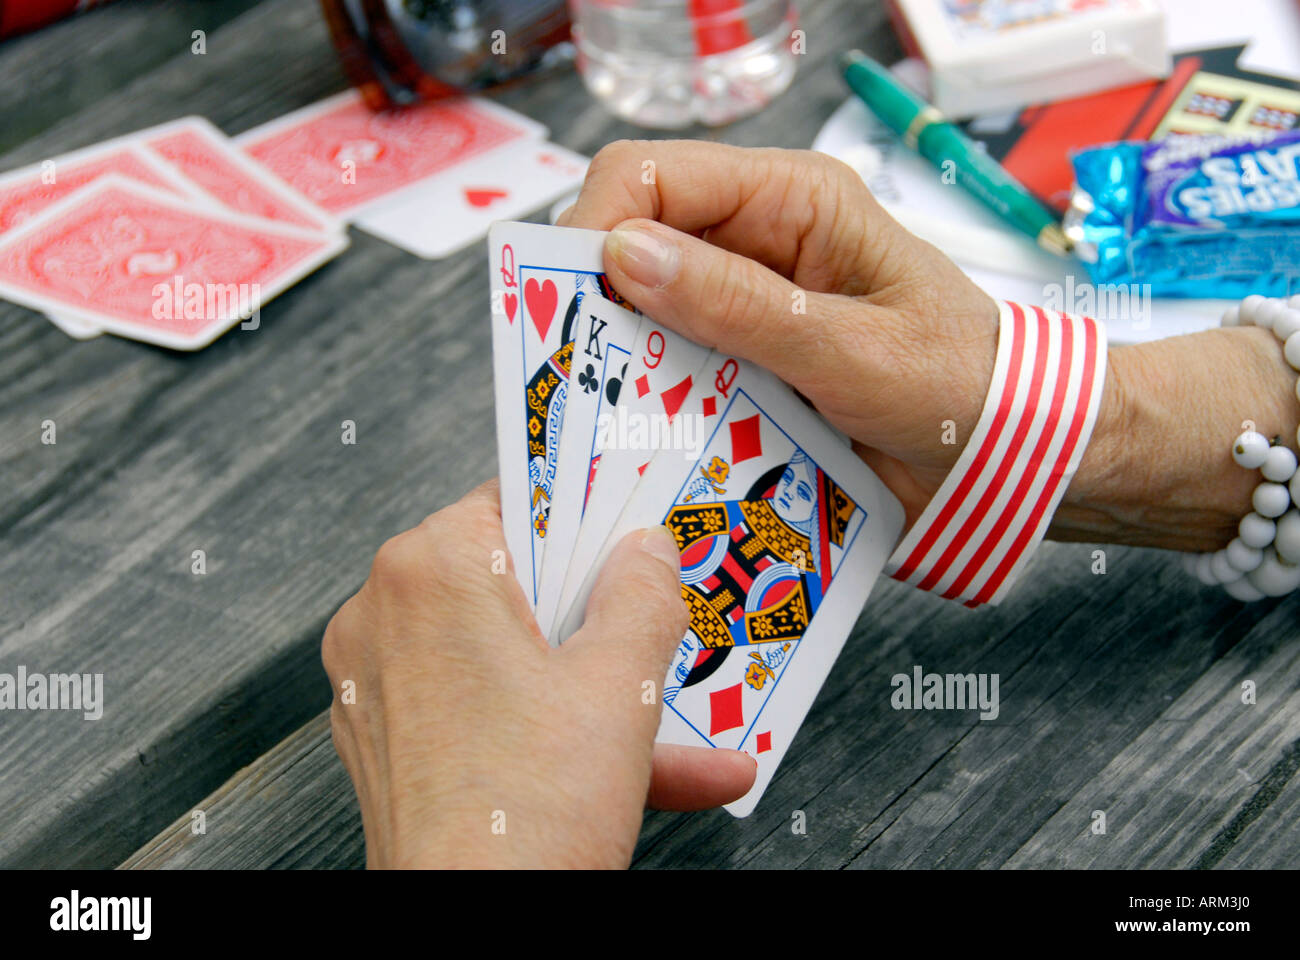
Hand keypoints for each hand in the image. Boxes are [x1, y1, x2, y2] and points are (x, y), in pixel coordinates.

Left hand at [323, 479, 755, 868]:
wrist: (473, 927)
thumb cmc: (525, 819)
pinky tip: (655, 770)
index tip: (624, 522)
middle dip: (596, 616)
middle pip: (512, 581)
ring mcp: (379, 684)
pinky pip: (486, 710)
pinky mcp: (390, 742)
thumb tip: (646, 552)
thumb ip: (643, 595)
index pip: (513, 498)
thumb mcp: (621, 686)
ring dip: (594, 690)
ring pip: (508, 656)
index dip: (582, 513)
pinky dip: (553, 732)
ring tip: (677, 722)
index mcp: (429, 572)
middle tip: (652, 621)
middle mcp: (385, 617)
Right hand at [557, 139, 1004, 528]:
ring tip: (613, 414)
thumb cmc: (959, 384)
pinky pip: (670, 369)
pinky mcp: (740, 363)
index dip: (597, 224)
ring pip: (643, 313)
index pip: (654, 176)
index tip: (570, 301)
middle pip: (634, 242)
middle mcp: (756, 242)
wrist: (1005, 456)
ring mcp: (743, 306)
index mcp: (791, 200)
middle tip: (583, 370)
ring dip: (624, 360)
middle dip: (600, 301)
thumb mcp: (853, 350)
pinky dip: (651, 400)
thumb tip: (625, 253)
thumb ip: (743, 306)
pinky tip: (649, 437)